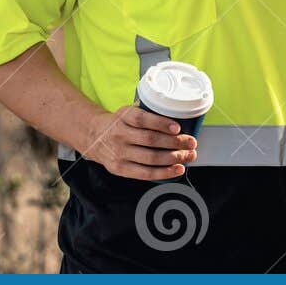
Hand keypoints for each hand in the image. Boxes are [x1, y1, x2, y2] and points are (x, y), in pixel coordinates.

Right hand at [77, 105, 196, 180]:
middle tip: (192, 143)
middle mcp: (119, 134)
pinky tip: (177, 169)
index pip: (143, 119)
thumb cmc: (120, 123)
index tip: (178, 128)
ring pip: (150, 157)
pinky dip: (164, 172)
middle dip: (175, 143)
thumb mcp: (129, 112)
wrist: (93, 137)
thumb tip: (180, 119)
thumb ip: (148, 114)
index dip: (161, 123)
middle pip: (150, 140)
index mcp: (123, 117)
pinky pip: (145, 173)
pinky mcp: (119, 168)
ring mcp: (119, 153)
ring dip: (173, 158)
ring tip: (189, 155)